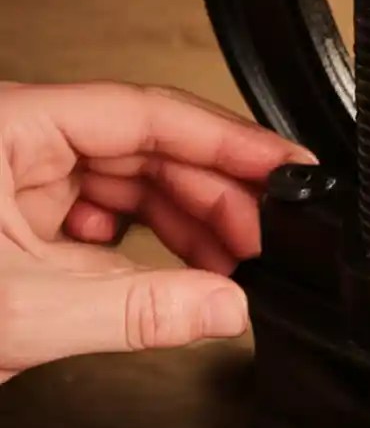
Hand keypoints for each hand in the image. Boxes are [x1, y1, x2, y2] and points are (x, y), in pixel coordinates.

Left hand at [0, 81, 314, 383]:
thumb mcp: (25, 311)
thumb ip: (136, 310)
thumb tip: (226, 307)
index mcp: (10, 128)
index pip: (144, 116)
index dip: (226, 142)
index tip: (285, 168)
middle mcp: (17, 142)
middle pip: (149, 150)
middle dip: (217, 196)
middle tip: (269, 237)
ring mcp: (18, 180)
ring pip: (135, 185)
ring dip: (192, 225)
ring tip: (238, 263)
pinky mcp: (23, 222)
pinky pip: (109, 219)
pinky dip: (154, 248)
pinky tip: (183, 273)